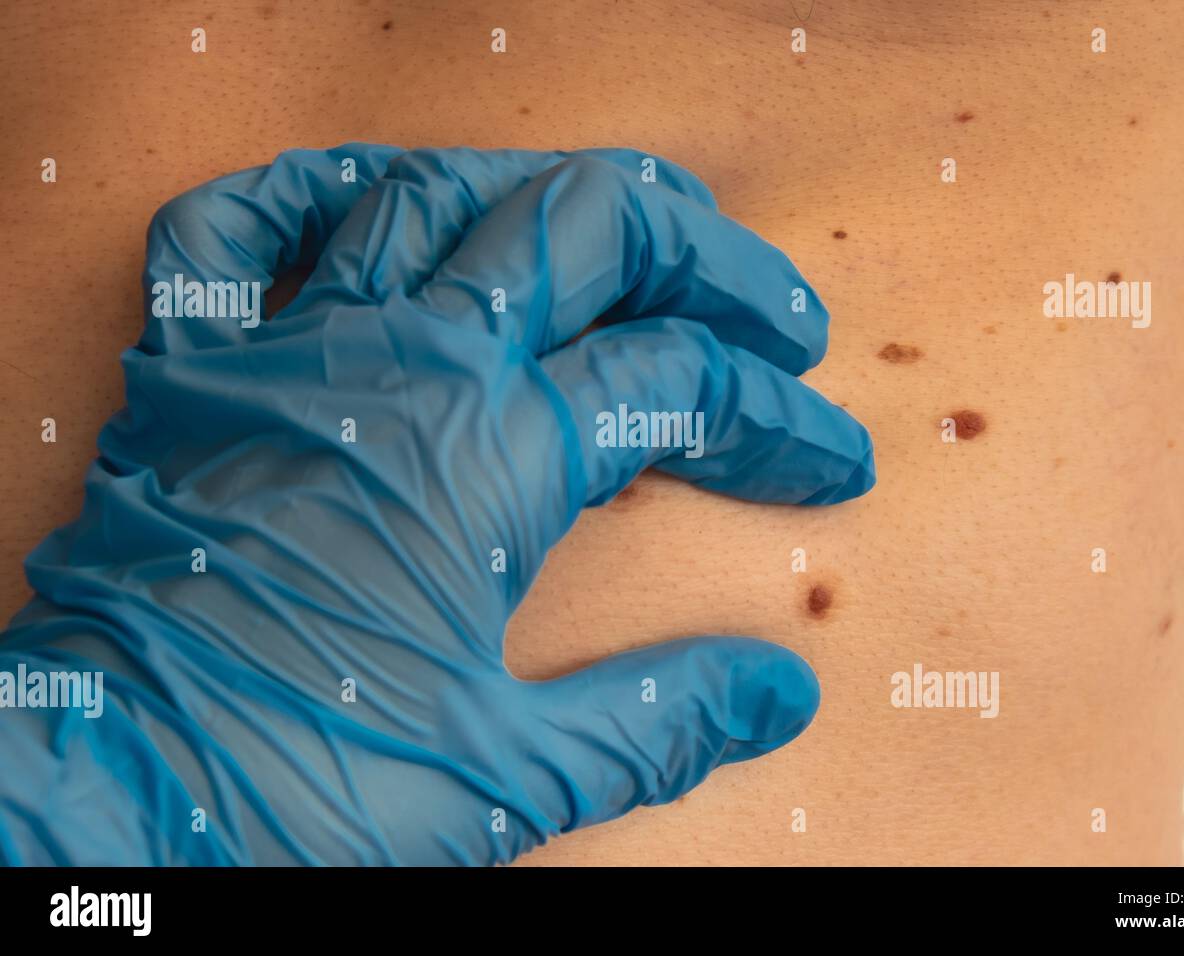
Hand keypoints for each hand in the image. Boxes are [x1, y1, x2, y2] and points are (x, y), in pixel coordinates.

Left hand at [1, 144, 873, 863]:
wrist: (106, 802)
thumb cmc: (298, 786)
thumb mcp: (508, 773)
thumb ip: (658, 722)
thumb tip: (783, 693)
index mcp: (486, 455)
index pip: (675, 388)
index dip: (773, 419)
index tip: (826, 464)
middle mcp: (396, 366)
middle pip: (585, 228)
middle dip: (704, 257)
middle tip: (772, 312)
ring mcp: (288, 350)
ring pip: (434, 194)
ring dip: (546, 194)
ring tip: (626, 229)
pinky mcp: (194, 371)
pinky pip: (231, 232)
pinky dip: (304, 197)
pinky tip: (373, 201)